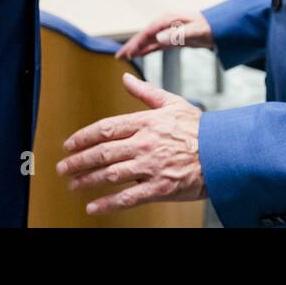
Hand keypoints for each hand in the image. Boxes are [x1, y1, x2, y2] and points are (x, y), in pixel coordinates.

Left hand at [57, 74, 205, 215]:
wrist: (223, 153)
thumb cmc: (199, 129)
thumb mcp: (173, 103)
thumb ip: (145, 92)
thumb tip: (124, 78)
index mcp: (146, 122)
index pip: (106, 128)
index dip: (83, 136)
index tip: (69, 144)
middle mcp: (144, 143)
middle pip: (102, 152)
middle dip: (78, 160)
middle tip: (63, 166)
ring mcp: (150, 166)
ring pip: (110, 174)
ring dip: (87, 180)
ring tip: (72, 184)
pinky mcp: (159, 188)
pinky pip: (127, 197)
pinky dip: (107, 203)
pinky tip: (93, 207)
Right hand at [116, 11, 212, 59]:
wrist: (219, 27)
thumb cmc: (208, 28)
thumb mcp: (195, 32)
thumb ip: (177, 35)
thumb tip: (158, 39)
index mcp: (168, 20)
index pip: (148, 33)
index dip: (136, 43)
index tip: (127, 53)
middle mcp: (165, 24)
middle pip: (144, 35)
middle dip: (131, 45)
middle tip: (118, 57)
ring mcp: (168, 30)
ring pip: (148, 40)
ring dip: (137, 48)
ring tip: (124, 57)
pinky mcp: (172, 37)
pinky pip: (156, 44)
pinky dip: (147, 49)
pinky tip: (139, 54)